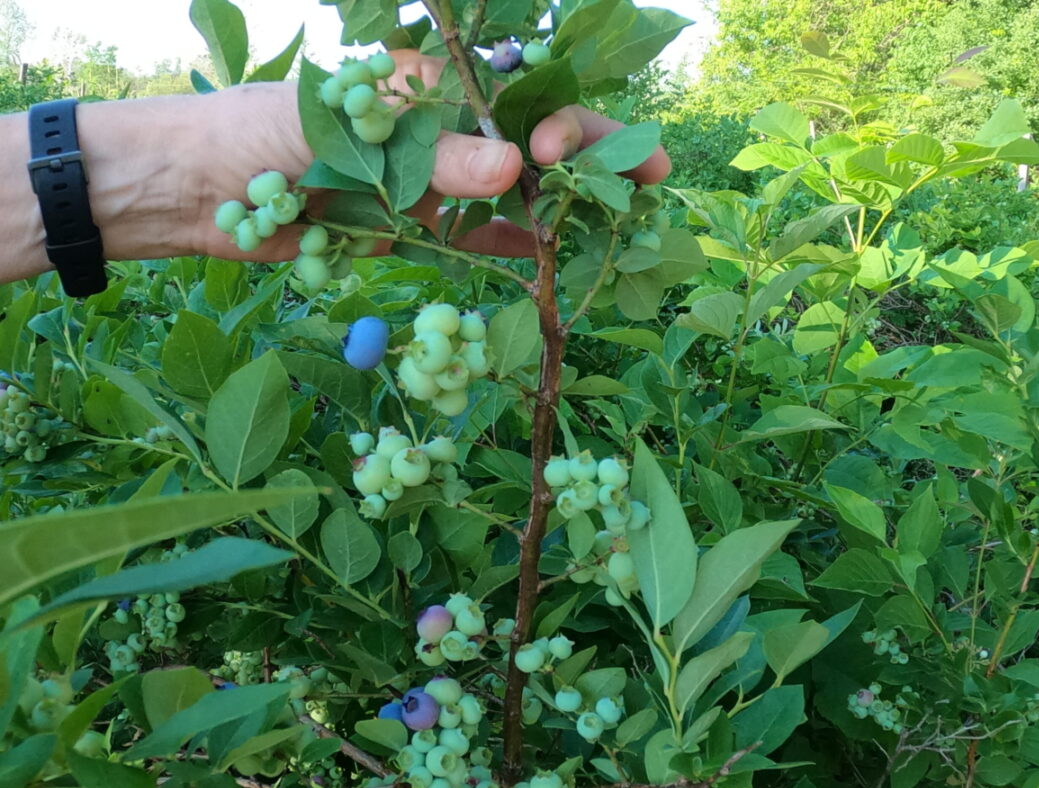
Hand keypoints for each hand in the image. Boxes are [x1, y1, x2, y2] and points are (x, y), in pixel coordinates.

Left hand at [191, 49, 670, 263]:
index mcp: (428, 87)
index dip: (559, 121)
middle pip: (532, 141)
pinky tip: (552, 258)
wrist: (193, 190)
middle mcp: (441, 131)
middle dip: (591, 157)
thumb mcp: (341, 134)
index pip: (516, 95)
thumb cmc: (254, 135)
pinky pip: (479, 235)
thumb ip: (430, 157)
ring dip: (565, 206)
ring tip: (620, 225)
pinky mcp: (417, 227)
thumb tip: (514, 170)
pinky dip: (515, 244)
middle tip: (652, 177)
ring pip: (516, 190)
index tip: (557, 161)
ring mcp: (433, 181)